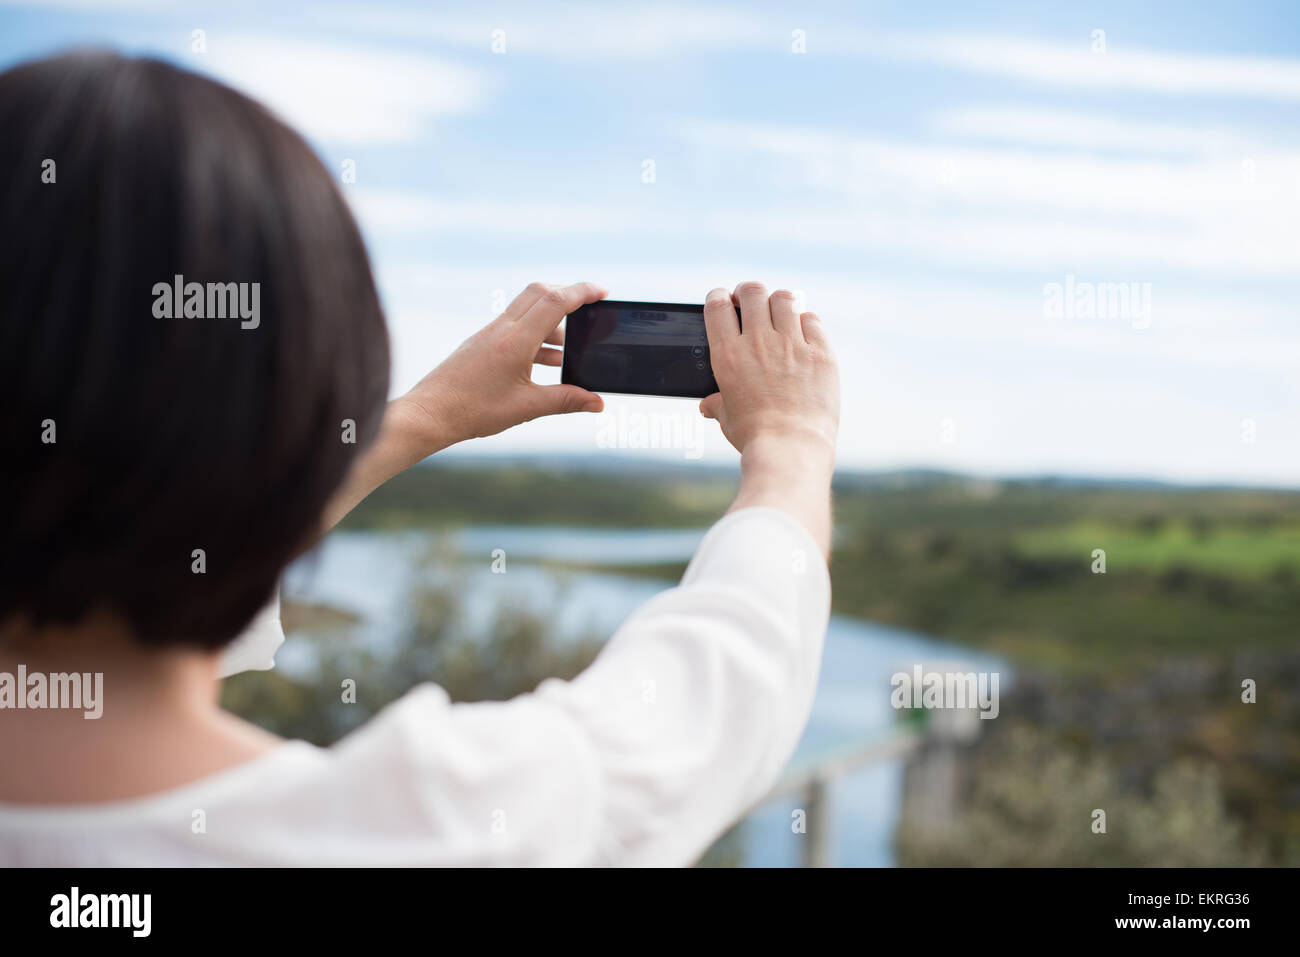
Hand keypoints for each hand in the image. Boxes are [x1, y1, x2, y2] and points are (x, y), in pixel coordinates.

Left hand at [398, 281, 608, 447]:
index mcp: (515, 340)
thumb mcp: (527, 407)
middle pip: (540, 293)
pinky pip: (515, 328)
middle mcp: (501, 329)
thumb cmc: (473, 411)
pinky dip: (535, 336)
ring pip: (527, 311)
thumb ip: (566, 401)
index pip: (554, 301)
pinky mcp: (481, 344)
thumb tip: (597, 403)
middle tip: (590, 309)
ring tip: (570, 350)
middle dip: (568, 296)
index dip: (582, 292)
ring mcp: (489, 334)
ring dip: (552, 322)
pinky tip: (545, 362)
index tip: (602, 291)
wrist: (430, 414)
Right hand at [701, 282, 839, 557]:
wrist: (791, 448)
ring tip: (780, 312)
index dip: (720, 296)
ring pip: (784, 298)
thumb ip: (717, 403)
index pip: (718, 304)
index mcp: (727, 354)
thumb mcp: (727, 418)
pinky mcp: (820, 353)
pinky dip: (805, 321)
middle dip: (749, 292)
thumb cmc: (754, 436)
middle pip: (752, 291)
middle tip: (752, 302)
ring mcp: (791, 344)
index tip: (724, 299)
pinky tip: (803, 333)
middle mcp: (757, 341)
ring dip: (779, 301)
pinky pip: (812, 320)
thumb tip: (707, 405)